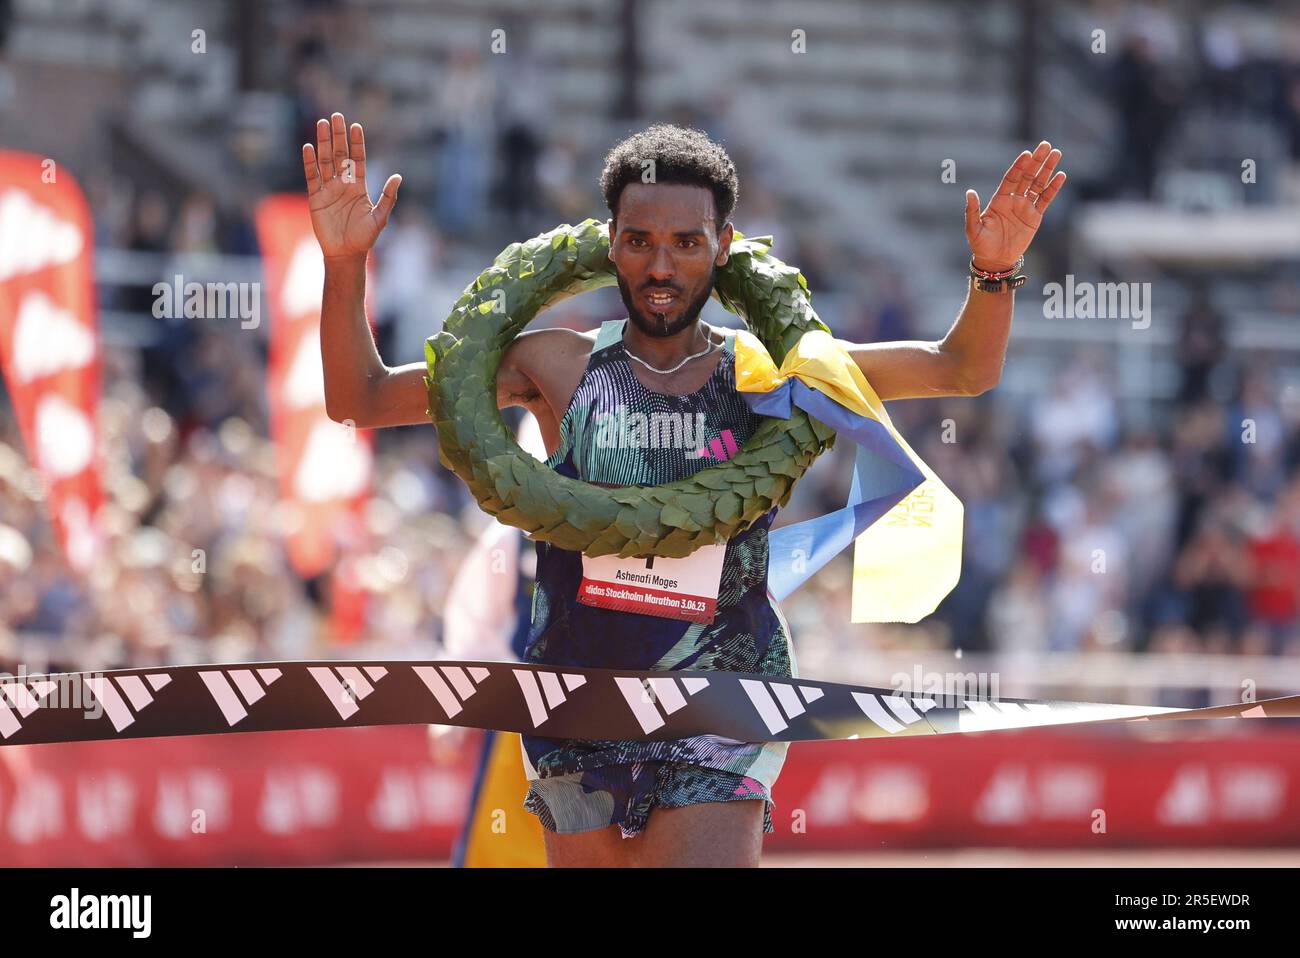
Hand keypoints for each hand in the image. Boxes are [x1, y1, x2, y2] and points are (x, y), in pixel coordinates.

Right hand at [302, 112, 401, 259]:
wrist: (346, 254)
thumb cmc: (365, 238)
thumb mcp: (380, 217)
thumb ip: (388, 197)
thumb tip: (398, 176)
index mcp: (359, 186)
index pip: (357, 159)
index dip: (356, 143)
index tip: (355, 126)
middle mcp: (343, 184)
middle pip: (339, 154)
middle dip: (338, 136)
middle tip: (336, 116)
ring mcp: (328, 190)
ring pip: (324, 161)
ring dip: (322, 143)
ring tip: (322, 124)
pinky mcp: (315, 198)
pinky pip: (311, 177)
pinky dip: (309, 162)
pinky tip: (308, 147)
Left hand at [964, 141, 1065, 272]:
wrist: (995, 260)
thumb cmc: (981, 244)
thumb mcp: (973, 228)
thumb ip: (972, 210)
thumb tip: (969, 192)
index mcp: (999, 199)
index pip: (1011, 178)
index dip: (1019, 166)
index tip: (1027, 154)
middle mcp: (1013, 199)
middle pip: (1027, 176)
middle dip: (1036, 161)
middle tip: (1045, 145)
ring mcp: (1025, 207)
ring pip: (1039, 184)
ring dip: (1047, 169)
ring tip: (1056, 153)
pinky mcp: (1035, 217)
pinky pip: (1045, 199)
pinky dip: (1053, 188)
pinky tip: (1060, 175)